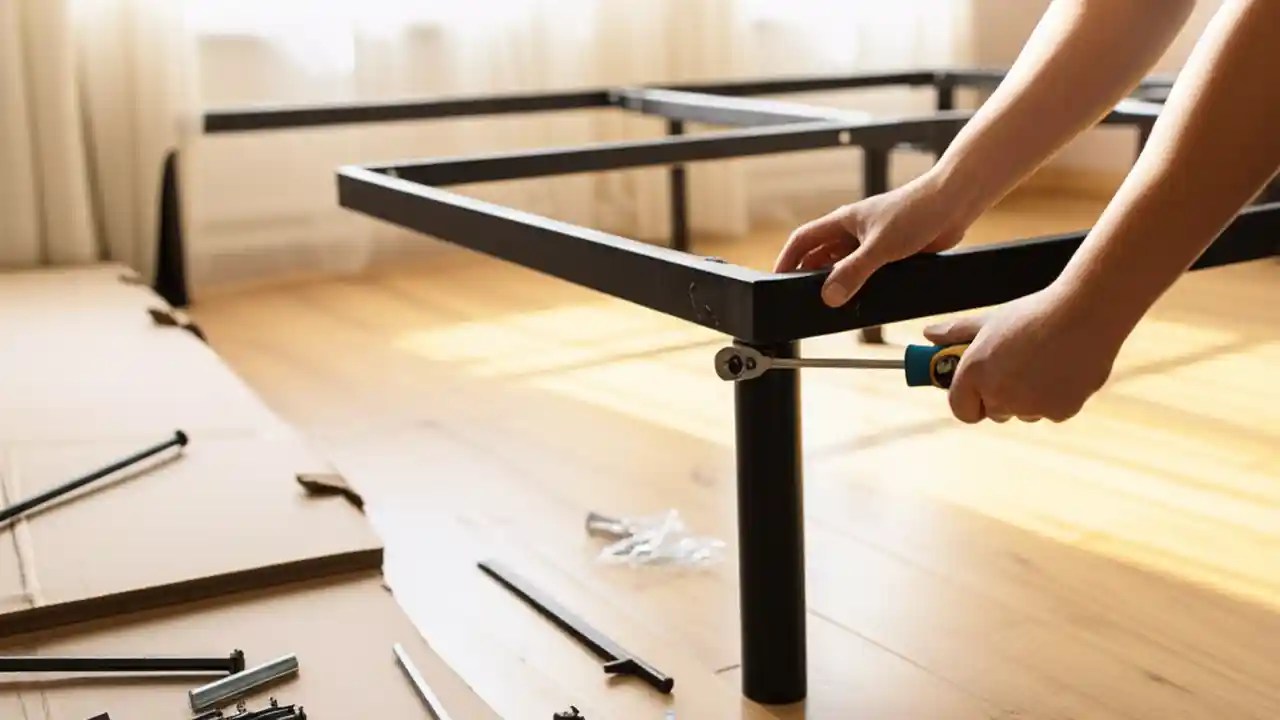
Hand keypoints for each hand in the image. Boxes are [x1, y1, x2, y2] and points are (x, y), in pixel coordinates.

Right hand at [773, 172, 977, 306]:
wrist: (952, 203)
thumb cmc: (915, 211)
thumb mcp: (879, 247)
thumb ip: (853, 272)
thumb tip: (829, 296)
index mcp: (842, 222)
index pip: (802, 240)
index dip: (786, 259)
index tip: (775, 279)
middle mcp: (852, 232)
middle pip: (820, 256)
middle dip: (809, 277)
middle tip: (801, 300)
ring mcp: (870, 243)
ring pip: (843, 266)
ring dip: (836, 283)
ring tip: (828, 307)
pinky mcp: (889, 253)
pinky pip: (866, 273)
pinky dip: (859, 286)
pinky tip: (861, 301)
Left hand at [923, 286, 1127, 423]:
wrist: (1087, 311)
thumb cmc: (1035, 313)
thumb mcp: (990, 320)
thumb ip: (956, 332)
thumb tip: (928, 334)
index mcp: (975, 372)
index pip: (960, 408)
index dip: (969, 399)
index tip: (980, 387)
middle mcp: (998, 394)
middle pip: (993, 412)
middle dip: (1000, 396)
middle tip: (1017, 366)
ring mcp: (1029, 406)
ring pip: (1024, 412)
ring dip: (1029, 397)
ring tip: (1044, 361)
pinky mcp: (1059, 412)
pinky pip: (1051, 411)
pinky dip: (1056, 397)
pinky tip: (1064, 369)